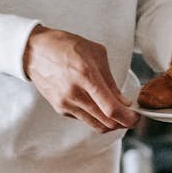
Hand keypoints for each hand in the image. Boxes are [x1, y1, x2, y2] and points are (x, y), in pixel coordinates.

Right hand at [23, 26, 139, 132]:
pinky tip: (98, 106)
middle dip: (123, 123)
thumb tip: (123, 101)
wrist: (35, 51)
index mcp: (86, 76)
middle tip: (131, 117)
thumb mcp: (96, 53)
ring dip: (110, 124)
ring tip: (118, 114)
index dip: (128, 118)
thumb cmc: (65, 46)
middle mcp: (75, 94)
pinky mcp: (60, 108)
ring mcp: (66, 103)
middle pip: (106, 123)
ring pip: (96, 125)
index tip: (136, 117)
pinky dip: (95, 117)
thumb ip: (110, 80)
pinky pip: (84, 119)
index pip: (111, 109)